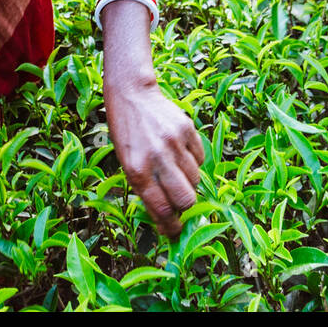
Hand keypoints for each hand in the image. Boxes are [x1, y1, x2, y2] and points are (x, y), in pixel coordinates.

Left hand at [104, 77, 203, 236]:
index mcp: (136, 170)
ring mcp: (174, 142)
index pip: (161, 210)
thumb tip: (167, 220)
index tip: (174, 231)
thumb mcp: (126, 164)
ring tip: (175, 172)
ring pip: (195, 180)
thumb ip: (146, 190)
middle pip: (186, 199)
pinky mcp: (187, 129)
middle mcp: (157, 157)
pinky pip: (200, 159)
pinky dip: (193, 163)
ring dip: (188, 183)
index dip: (171, 227)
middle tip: (180, 206)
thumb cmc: (126, 135)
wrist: (132, 95)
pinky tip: (180, 155)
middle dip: (185, 209)